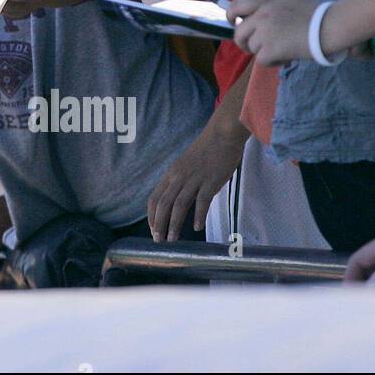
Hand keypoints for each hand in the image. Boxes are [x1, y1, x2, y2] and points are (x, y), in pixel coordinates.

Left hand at [147, 120, 246, 240]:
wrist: (222, 135)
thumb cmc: (206, 151)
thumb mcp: (185, 166)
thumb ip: (180, 181)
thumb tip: (175, 200)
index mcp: (171, 174)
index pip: (154, 197)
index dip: (152, 215)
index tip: (153, 229)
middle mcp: (178, 177)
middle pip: (163, 203)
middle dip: (159, 224)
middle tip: (159, 240)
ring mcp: (194, 179)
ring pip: (179, 204)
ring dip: (174, 224)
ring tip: (172, 239)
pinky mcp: (210, 181)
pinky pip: (202, 201)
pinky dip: (198, 215)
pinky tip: (196, 227)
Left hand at [227, 0, 316, 65]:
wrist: (329, 27)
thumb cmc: (314, 15)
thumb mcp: (288, 1)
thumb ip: (269, 6)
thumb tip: (252, 16)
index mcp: (266, 1)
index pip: (236, 5)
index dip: (231, 15)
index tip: (234, 23)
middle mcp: (261, 14)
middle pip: (238, 32)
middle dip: (243, 42)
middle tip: (253, 47)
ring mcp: (264, 31)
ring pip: (251, 47)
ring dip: (263, 52)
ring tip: (280, 50)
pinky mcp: (270, 48)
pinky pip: (261, 60)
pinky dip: (272, 62)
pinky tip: (284, 58)